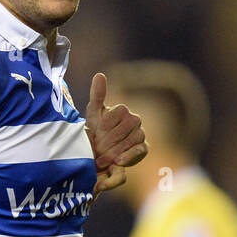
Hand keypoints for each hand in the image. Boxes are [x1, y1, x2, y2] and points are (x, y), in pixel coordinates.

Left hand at [84, 73, 146, 192]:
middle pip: (124, 129)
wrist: (100, 151)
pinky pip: (140, 150)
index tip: (94, 135)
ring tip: (102, 159)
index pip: (115, 117)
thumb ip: (97, 95)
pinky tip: (118, 161)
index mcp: (123, 110)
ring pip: (131, 140)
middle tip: (96, 150)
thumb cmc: (96, 130)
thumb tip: (99, 74)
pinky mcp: (143, 148)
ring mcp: (140, 134)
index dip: (103, 128)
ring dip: (115, 150)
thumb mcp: (93, 114)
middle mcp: (135, 120)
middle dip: (108, 141)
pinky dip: (129, 156)